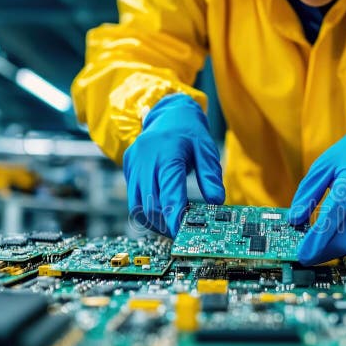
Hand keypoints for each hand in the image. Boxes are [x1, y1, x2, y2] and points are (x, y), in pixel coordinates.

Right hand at [123, 93, 224, 236]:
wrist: (168, 112)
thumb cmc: (189, 132)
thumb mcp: (206, 149)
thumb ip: (211, 175)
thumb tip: (217, 201)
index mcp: (167, 153)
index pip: (169, 191)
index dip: (174, 216)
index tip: (182, 233)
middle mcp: (146, 159)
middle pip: (151, 202)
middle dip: (166, 223)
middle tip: (182, 234)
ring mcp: (133, 164)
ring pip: (137, 205)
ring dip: (154, 221)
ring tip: (172, 228)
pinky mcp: (128, 168)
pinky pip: (133, 197)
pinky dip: (145, 211)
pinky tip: (161, 216)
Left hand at [289, 113, 345, 264]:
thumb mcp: (322, 167)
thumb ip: (307, 194)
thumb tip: (294, 221)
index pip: (332, 219)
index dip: (316, 241)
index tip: (302, 255)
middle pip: (344, 240)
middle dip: (322, 252)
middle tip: (306, 255)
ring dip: (335, 246)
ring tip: (323, 240)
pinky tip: (344, 230)